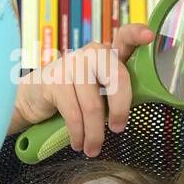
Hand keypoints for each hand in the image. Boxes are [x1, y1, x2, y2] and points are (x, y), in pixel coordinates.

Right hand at [9, 24, 154, 156]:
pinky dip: (78, 133)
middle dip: (120, 110)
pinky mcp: (55, 80)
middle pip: (117, 78)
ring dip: (94, 134)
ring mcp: (72, 64)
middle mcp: (92, 53)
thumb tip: (131, 117)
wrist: (34, 96)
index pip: (125, 37)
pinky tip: (78, 143)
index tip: (149, 36)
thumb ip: (116, 94)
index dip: (137, 34)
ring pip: (93, 105)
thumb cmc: (75, 96)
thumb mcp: (99, 91)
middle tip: (117, 130)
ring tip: (92, 149)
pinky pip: (74, 114)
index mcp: (109, 54)